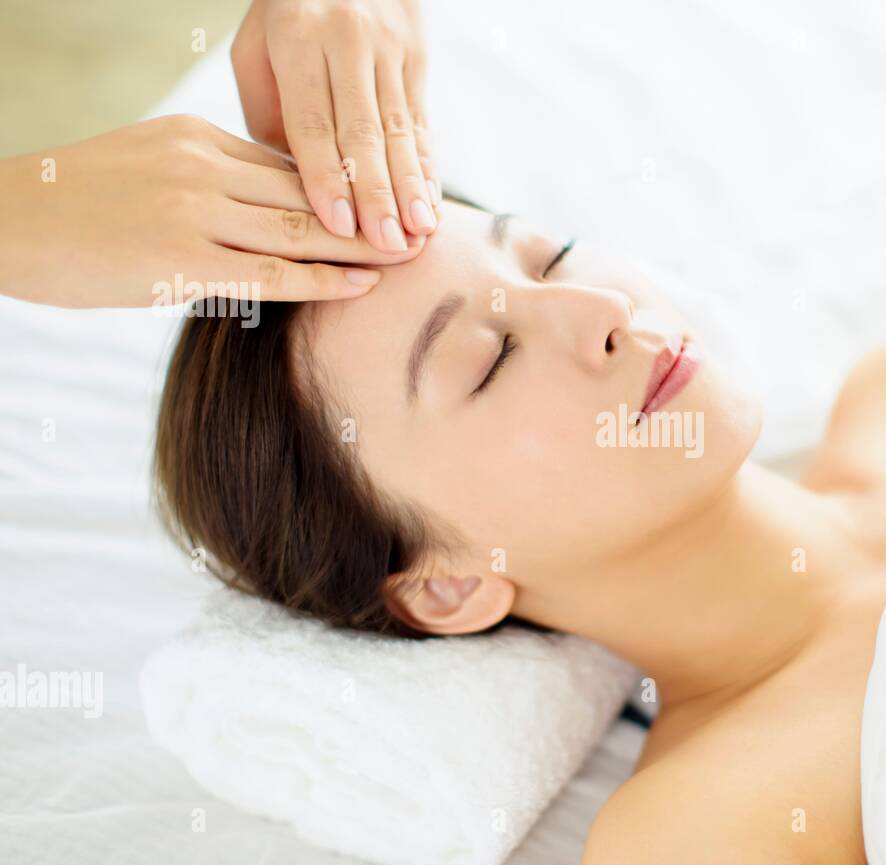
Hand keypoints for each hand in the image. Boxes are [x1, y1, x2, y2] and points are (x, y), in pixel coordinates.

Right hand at [0, 114, 422, 307]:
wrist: (3, 222)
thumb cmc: (77, 205)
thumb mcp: (151, 169)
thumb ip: (212, 184)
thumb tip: (271, 215)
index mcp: (200, 138)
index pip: (293, 164)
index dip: (348, 186)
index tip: (391, 200)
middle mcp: (204, 165)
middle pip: (309, 190)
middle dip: (371, 210)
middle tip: (423, 227)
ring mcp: (193, 209)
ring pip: (300, 227)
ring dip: (362, 245)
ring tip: (408, 258)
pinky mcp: (180, 257)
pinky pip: (270, 270)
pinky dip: (322, 278)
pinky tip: (361, 284)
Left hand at [232, 0, 439, 253]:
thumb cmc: (286, 16)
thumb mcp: (256, 48)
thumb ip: (270, 114)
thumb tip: (298, 185)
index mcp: (297, 36)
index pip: (313, 121)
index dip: (325, 177)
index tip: (337, 224)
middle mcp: (348, 40)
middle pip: (364, 132)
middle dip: (376, 195)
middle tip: (384, 245)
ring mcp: (390, 48)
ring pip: (400, 131)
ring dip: (410, 189)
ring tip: (416, 235)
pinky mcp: (418, 58)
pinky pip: (421, 123)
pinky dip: (426, 169)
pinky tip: (429, 206)